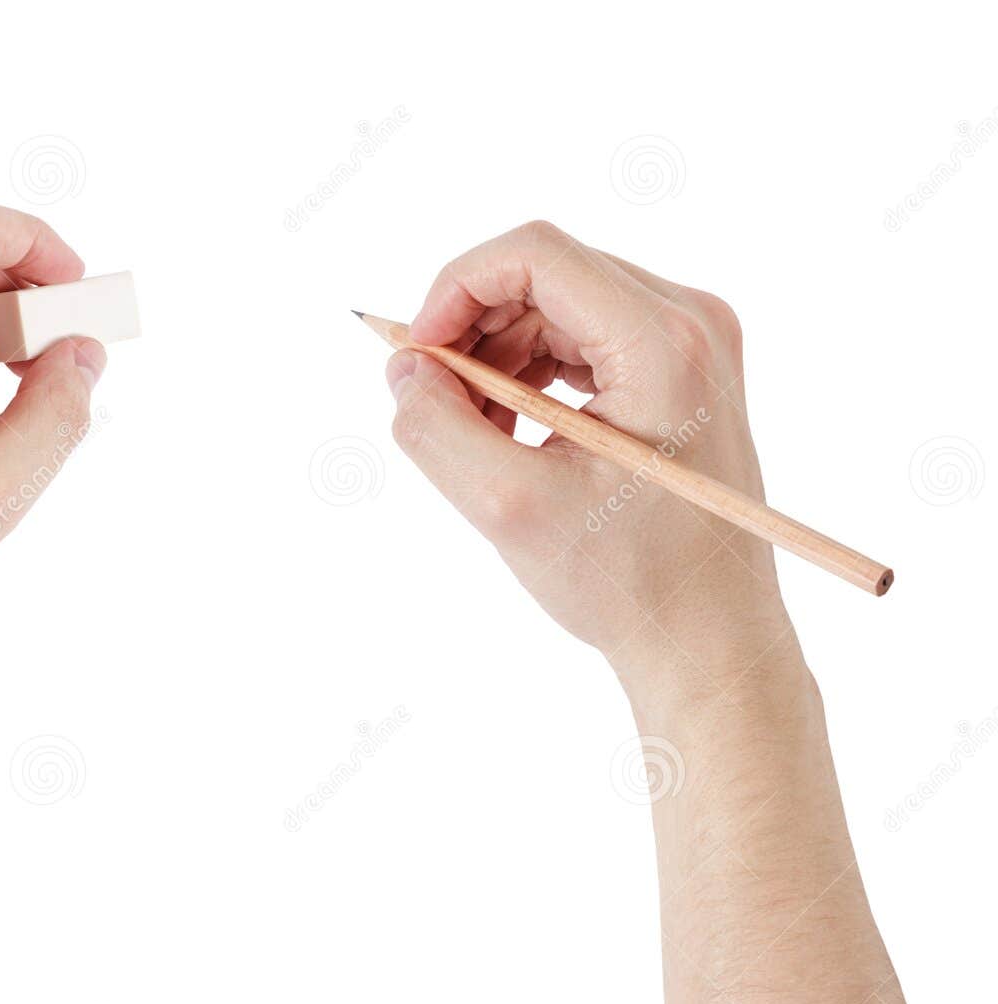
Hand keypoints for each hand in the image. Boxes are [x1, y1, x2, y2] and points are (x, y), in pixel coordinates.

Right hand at [388, 221, 795, 695]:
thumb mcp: (512, 509)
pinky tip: (509, 436)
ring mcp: (692, 344)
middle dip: (471, 331)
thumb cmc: (629, 583)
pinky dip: (530, 376)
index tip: (416, 357)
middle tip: (433, 404)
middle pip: (544, 275)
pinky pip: (583, 339)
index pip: (533, 254)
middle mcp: (689, 322)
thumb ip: (439, 429)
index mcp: (661, 342)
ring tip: (473, 434)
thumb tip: (404, 370)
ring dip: (497, 358)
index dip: (455, 290)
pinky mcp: (682, 372)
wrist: (710, 639)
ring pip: (557, 306)